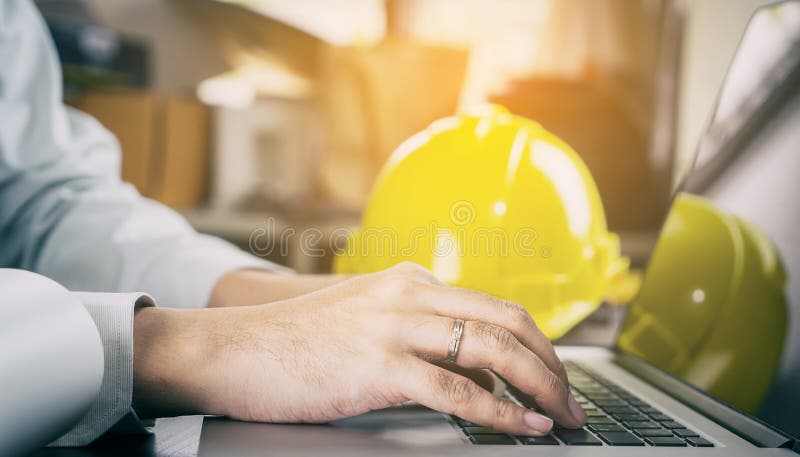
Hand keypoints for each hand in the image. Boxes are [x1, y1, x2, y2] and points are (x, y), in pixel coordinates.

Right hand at [133, 262, 585, 435]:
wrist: (233, 348)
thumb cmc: (297, 344)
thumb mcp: (368, 325)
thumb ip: (423, 340)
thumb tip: (478, 374)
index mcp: (410, 282)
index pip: (496, 307)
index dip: (537, 343)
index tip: (556, 374)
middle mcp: (409, 295)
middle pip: (507, 322)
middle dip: (552, 364)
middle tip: (574, 401)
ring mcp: (393, 327)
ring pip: (491, 351)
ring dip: (538, 387)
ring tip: (562, 417)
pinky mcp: (377, 366)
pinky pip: (456, 391)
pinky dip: (500, 413)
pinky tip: (523, 429)